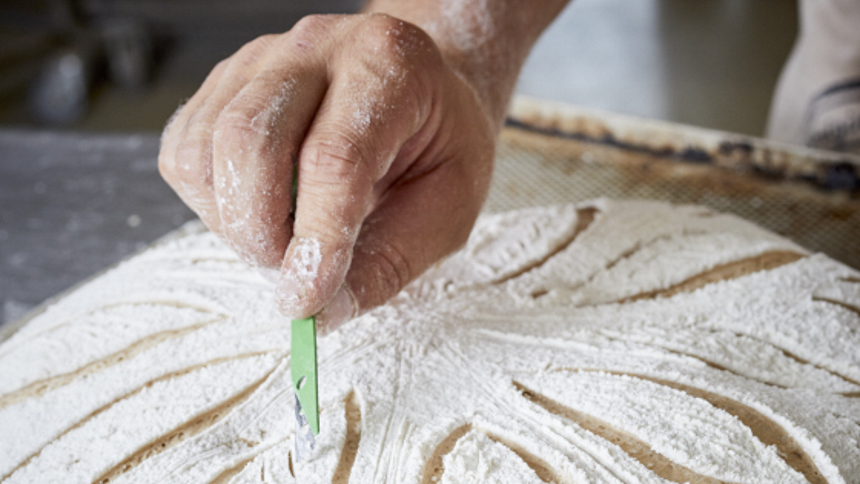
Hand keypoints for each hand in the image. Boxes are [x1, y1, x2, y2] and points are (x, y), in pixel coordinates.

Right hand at [159, 14, 494, 330]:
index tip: (307, 300)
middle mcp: (317, 47)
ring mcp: (261, 60)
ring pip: (205, 150)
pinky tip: (262, 209)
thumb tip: (323, 314)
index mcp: (389, 64)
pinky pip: (184, 153)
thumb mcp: (447, 207)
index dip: (316, 239)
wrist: (421, 85)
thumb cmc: (440, 142)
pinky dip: (212, 203)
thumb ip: (388, 261)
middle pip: (249, 140)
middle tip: (293, 277)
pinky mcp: (224, 83)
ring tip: (285, 240)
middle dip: (260, 234)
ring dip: (233, 223)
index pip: (335, 157)